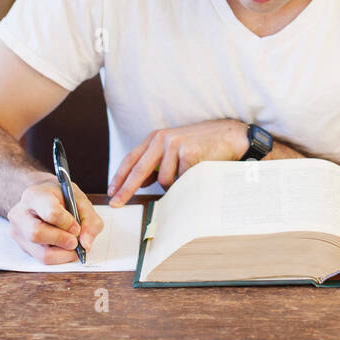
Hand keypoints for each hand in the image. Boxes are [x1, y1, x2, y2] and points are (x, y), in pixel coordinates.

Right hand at [7, 173, 104, 263]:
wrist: (43, 199)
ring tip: (71, 244)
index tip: (76, 226)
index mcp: (35, 195)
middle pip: (37, 233)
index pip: (50, 213)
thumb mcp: (79, 199)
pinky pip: (41, 259)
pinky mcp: (22, 246)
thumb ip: (88, 219)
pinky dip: (58, 257)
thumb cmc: (60, 198)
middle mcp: (21, 213)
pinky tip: (63, 247)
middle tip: (75, 240)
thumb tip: (86, 244)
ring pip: (40, 252)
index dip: (67, 223)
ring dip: (63, 253)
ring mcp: (18, 232)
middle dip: (62, 240)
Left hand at [107, 120, 248, 206]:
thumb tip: (140, 182)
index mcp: (155, 138)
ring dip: (173, 184)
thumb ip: (156, 163)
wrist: (227, 135)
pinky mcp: (189, 152)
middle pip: (139, 170)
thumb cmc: (200, 144)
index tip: (112, 192)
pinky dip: (186, 180)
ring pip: (163, 180)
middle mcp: (162, 139)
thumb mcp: (173, 150)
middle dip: (126, 190)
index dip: (120, 177)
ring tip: (186, 173)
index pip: (131, 159)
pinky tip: (196, 169)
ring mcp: (175, 145)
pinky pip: (181, 179)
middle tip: (116, 204)